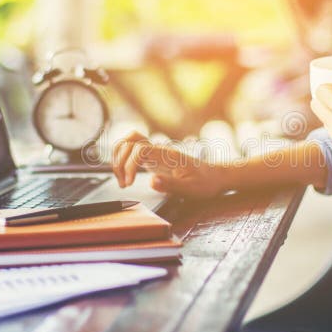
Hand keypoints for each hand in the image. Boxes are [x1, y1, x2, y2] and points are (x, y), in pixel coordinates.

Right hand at [111, 131, 226, 197]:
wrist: (213, 176)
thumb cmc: (204, 183)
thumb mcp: (191, 189)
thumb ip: (171, 185)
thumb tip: (152, 181)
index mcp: (168, 154)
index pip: (140, 149)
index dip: (130, 165)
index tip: (130, 183)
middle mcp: (159, 149)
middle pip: (129, 142)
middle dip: (121, 163)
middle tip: (124, 184)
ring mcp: (155, 151)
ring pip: (128, 141)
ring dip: (118, 158)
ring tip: (122, 179)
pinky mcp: (153, 157)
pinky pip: (131, 149)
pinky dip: (122, 158)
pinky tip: (125, 175)